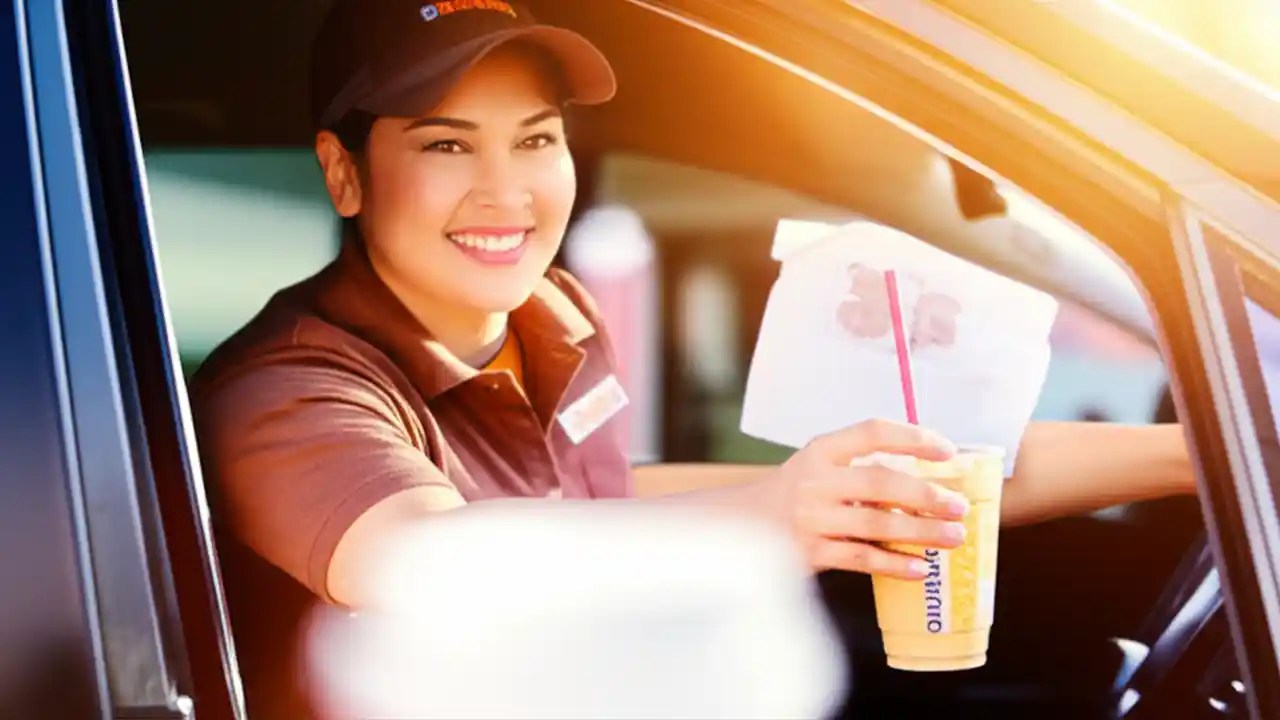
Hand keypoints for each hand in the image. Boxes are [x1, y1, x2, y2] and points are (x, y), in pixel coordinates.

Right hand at [762, 420, 969, 578]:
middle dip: (925, 495)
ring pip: (876, 525)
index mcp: (822, 450)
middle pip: (880, 483)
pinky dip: (894, 565)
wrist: (744, 523)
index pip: (872, 432)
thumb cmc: (799, 491)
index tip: (947, 450)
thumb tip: (933, 478)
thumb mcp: (821, 466)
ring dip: (920, 531)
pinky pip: (861, 559)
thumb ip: (863, 467)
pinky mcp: (812, 552)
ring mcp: (812, 518)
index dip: (912, 438)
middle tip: (958, 505)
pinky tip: (920, 567)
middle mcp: (815, 481)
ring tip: (952, 536)